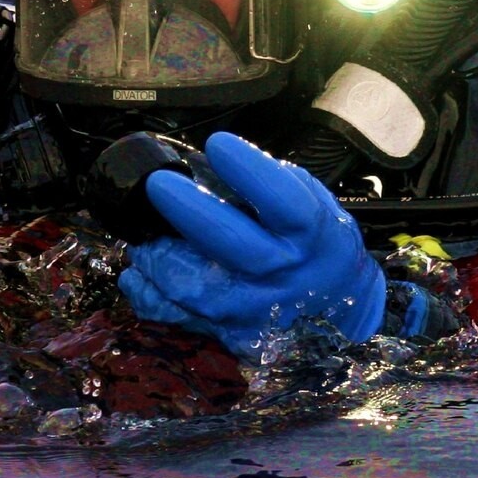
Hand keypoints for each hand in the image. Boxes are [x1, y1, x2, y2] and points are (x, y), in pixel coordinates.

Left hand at [117, 133, 385, 355]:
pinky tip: (139, 270)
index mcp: (308, 234)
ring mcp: (251, 309)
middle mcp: (280, 274)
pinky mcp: (227, 333)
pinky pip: (173, 314)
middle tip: (160, 183)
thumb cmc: (317, 246)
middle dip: (189, 209)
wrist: (339, 311)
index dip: (248, 171)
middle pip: (231, 243)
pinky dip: (146, 292)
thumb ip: (271, 183)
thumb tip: (212, 163)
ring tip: (146, 232)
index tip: (218, 144)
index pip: (282, 201)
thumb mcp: (316, 204)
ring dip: (159, 254)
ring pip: (191, 285)